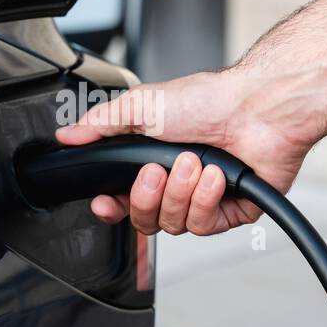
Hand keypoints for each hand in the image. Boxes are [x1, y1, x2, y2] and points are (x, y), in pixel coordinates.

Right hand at [54, 66, 326, 235]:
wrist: (258, 107)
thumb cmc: (209, 100)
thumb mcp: (142, 106)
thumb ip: (99, 124)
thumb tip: (67, 135)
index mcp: (152, 159)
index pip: (122, 199)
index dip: (110, 207)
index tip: (105, 202)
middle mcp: (177, 182)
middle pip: (143, 218)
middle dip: (146, 196)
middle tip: (156, 171)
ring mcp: (204, 198)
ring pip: (172, 224)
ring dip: (180, 193)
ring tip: (194, 163)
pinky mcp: (231, 211)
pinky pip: (203, 226)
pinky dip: (205, 200)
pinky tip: (214, 176)